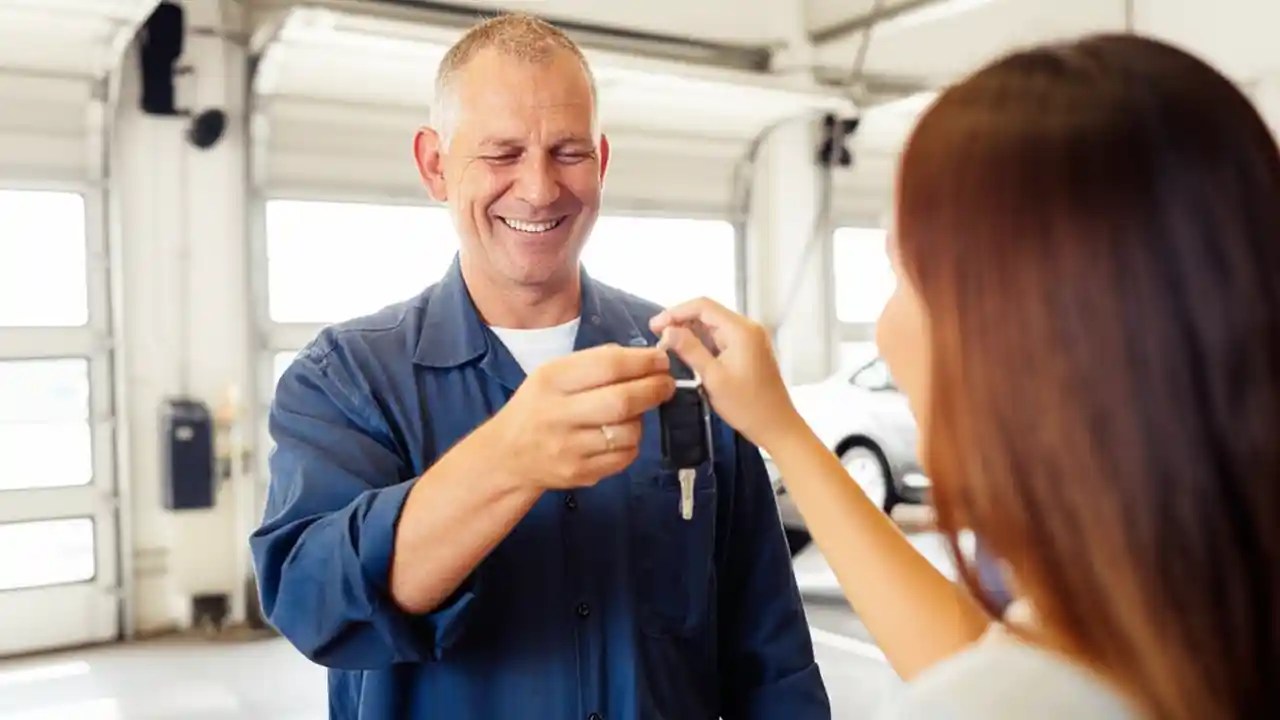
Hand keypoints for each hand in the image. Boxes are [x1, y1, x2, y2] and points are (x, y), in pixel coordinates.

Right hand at [483, 344, 674, 489]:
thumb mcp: (552, 375)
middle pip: (622, 401)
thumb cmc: (538, 406)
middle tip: (667, 384)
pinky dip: (632, 443)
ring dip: (642, 419)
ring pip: (628, 432)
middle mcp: (557, 414)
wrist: (507, 456)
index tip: (661, 359)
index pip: (607, 366)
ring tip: (636, 412)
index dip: (642, 361)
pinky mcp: (579, 474)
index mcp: (551, 381)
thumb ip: (593, 363)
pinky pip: (624, 457)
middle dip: (654, 389)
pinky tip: (622, 435)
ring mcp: (568, 448)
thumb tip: (644, 357)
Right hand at [650, 297, 804, 449]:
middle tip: (658, 337)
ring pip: (714, 326)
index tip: (654, 326)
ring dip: (691, 332)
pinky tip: (688, 352)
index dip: (675, 312)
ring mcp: (750, 339)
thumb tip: (667, 330)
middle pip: (709, 313)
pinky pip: (722, 338)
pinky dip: (704, 342)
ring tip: (668, 345)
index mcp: (740, 330)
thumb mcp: (713, 377)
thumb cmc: (746, 405)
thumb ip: (690, 350)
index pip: (703, 306)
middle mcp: (747, 328)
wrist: (777, 426)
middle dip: (681, 321)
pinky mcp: (750, 350)